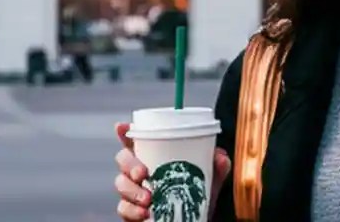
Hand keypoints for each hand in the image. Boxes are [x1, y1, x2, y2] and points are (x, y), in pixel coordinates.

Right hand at [114, 122, 232, 220]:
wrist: (195, 219)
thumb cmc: (197, 193)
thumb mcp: (210, 178)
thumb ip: (218, 165)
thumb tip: (219, 156)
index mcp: (154, 156)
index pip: (136, 140)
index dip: (125, 131)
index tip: (121, 126)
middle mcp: (139, 171)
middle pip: (123, 159)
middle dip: (130, 164)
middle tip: (143, 173)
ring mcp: (133, 191)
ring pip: (120, 183)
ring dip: (132, 191)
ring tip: (148, 199)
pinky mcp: (131, 211)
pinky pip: (123, 208)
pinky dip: (132, 211)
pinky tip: (144, 214)